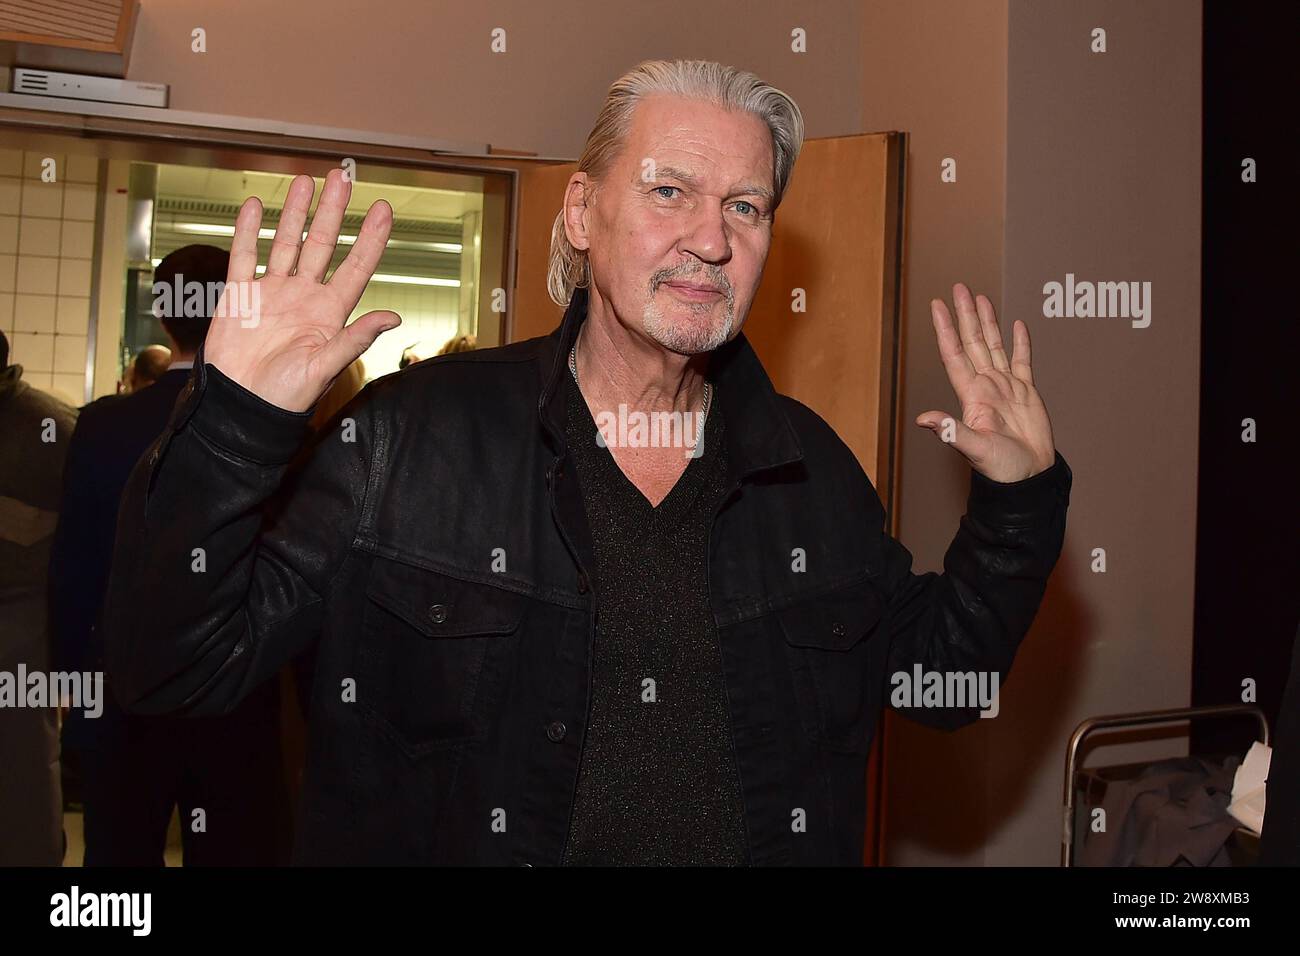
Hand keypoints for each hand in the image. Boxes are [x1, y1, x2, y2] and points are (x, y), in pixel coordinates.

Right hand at [203, 168, 400, 411]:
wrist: (241, 407)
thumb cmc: (286, 395)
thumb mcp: (325, 367)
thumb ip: (356, 338)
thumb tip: (394, 317)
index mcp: (329, 312)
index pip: (356, 266)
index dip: (371, 238)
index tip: (385, 209)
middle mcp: (304, 296)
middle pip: (322, 244)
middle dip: (333, 210)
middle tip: (342, 177)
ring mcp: (273, 293)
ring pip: (286, 243)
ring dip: (295, 212)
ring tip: (305, 181)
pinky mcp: (241, 297)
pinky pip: (245, 257)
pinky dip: (249, 230)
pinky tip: (257, 205)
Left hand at [917, 283, 1055, 482]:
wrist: (1028, 478)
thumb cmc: (1002, 469)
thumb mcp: (975, 450)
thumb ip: (952, 432)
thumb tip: (925, 419)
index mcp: (972, 395)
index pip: (954, 354)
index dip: (945, 329)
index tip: (937, 305)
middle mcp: (986, 387)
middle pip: (973, 342)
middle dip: (965, 315)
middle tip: (958, 288)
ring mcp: (1006, 388)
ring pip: (994, 346)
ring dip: (987, 322)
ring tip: (979, 298)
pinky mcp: (1026, 394)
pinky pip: (1023, 362)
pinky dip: (1020, 343)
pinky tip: (1016, 325)